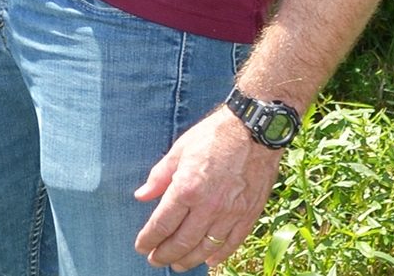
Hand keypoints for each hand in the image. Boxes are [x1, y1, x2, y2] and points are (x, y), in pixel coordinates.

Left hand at [134, 107, 282, 268]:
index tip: (141, 247)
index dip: (149, 238)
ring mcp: (231, 214)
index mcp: (187, 188)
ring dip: (189, 260)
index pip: (162, 223)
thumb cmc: (212, 136)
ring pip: (206, 248)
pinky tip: (208, 260)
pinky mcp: (248, 215)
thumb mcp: (179, 150)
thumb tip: (141, 196)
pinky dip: (219, 255)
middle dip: (165, 254)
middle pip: (182, 241)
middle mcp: (208, 206)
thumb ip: (159, 176)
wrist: (253, 131)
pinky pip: (232, 243)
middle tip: (154, 259)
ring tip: (176, 264)